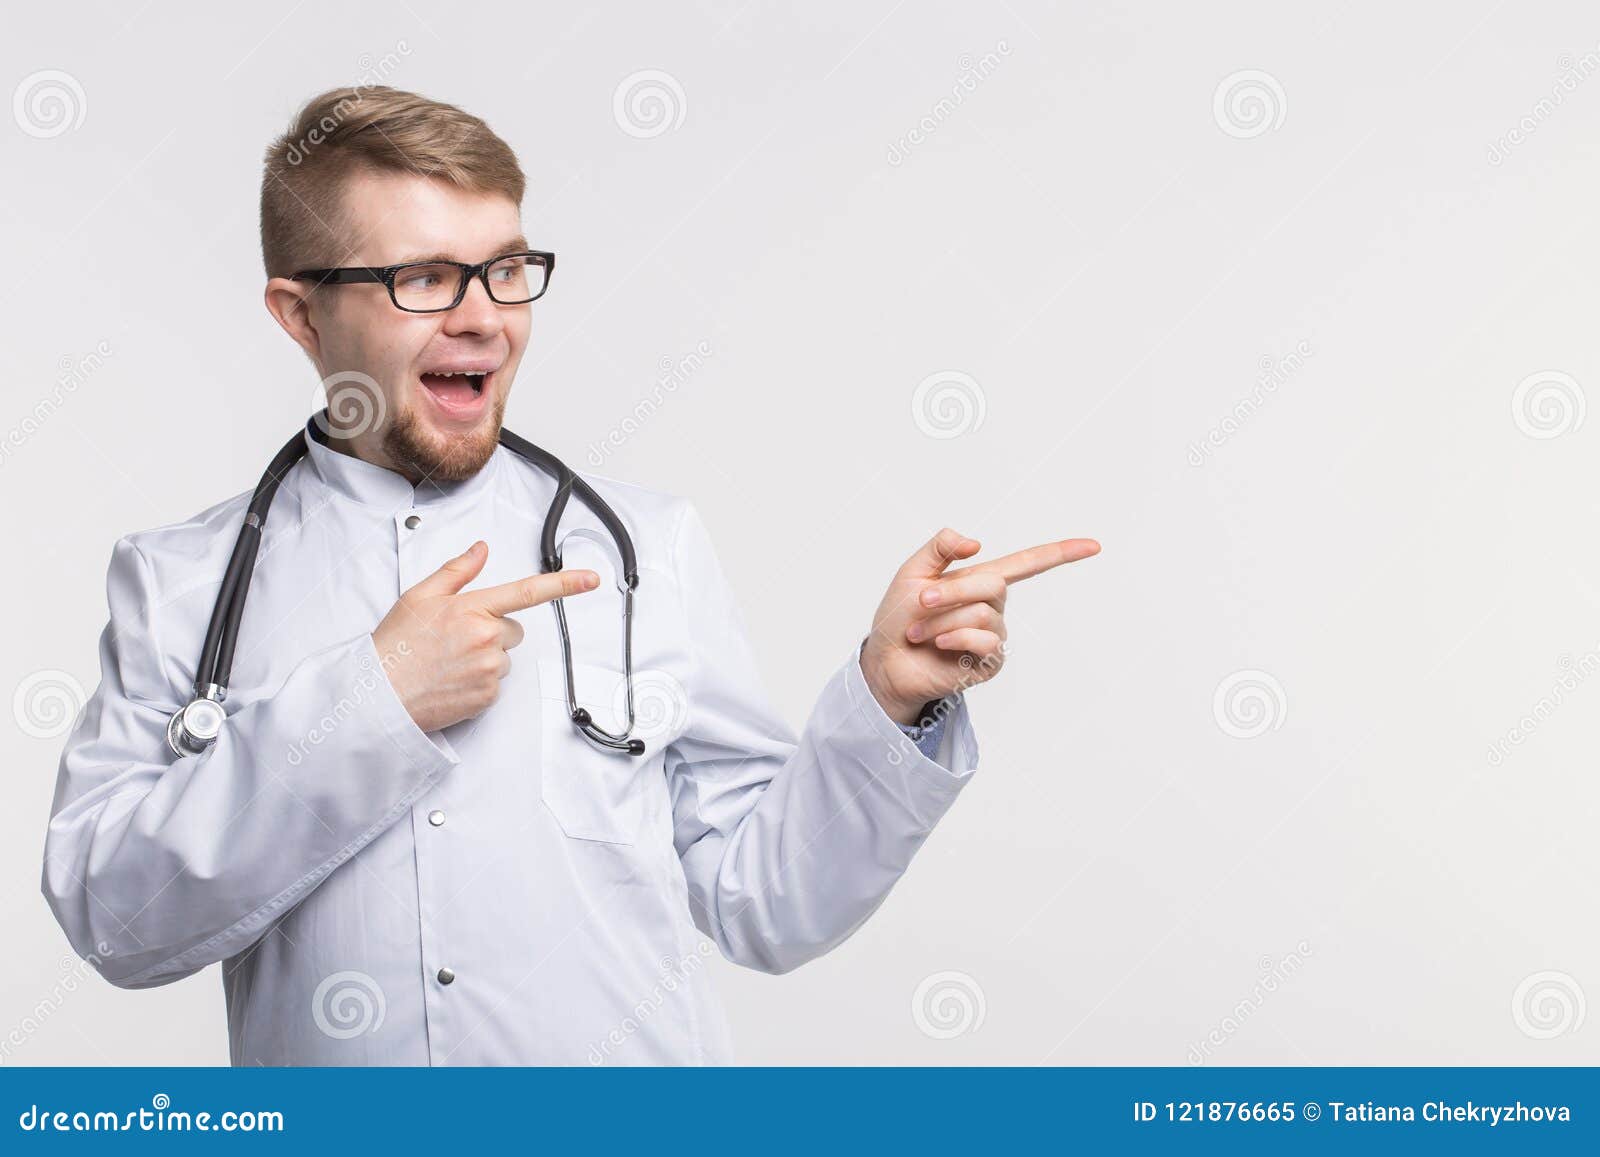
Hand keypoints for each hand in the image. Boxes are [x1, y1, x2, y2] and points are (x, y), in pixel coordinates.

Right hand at [371, 540, 598, 732]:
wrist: (378, 695)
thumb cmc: (395, 645)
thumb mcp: (419, 596)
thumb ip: (457, 571)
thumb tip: (481, 550)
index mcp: (472, 608)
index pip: (528, 592)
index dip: (565, 585)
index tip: (591, 579)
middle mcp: (486, 638)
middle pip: (512, 630)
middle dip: (492, 633)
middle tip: (455, 640)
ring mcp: (489, 669)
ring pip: (504, 659)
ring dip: (484, 659)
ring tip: (448, 663)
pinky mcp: (488, 696)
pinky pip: (495, 685)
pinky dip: (478, 683)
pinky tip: (451, 681)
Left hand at [860, 527, 1100, 724]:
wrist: (886, 659)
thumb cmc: (899, 616)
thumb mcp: (912, 571)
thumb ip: (941, 546)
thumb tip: (977, 542)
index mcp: (981, 581)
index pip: (1030, 563)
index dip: (1062, 553)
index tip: (1095, 545)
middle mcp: (994, 607)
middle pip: (993, 585)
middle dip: (951, 592)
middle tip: (921, 602)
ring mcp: (994, 636)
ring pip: (982, 615)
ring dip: (942, 620)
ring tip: (921, 631)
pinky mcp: (989, 663)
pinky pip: (984, 642)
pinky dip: (955, 639)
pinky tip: (940, 645)